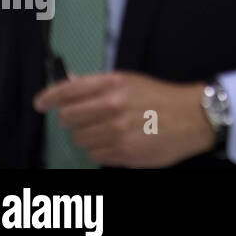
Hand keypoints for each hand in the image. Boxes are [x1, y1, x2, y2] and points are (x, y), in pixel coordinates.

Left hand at [33, 71, 216, 167]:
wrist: (194, 117)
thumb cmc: (160, 96)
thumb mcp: (131, 81)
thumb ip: (98, 85)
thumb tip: (66, 86)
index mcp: (114, 84)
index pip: (67, 91)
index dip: (48, 98)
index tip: (41, 104)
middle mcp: (112, 106)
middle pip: (68, 119)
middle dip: (72, 120)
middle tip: (84, 119)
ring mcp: (117, 132)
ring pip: (79, 139)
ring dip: (88, 136)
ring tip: (107, 131)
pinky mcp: (123, 153)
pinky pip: (95, 154)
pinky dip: (101, 149)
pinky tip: (117, 141)